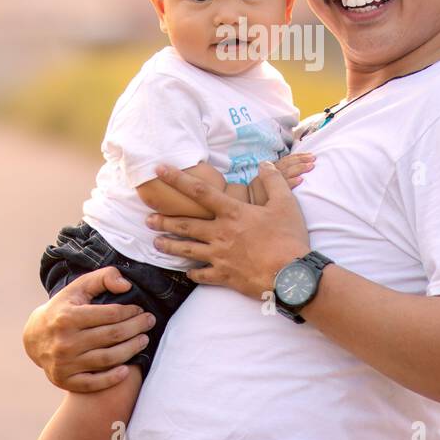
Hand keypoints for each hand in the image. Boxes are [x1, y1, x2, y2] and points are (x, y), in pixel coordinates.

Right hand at [22, 267, 155, 391]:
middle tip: (149, 322)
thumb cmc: (63, 309)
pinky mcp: (65, 380)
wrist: (34, 338)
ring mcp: (65, 363)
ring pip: (107, 359)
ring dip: (131, 350)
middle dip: (136, 328)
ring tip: (144, 340)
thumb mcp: (78, 288)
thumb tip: (126, 286)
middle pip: (112, 336)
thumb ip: (103, 278)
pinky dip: (112, 378)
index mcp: (67, 317)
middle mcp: (65, 342)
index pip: (109, 314)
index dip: (130, 312)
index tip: (140, 310)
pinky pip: (93, 383)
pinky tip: (126, 369)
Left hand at [146, 160, 310, 299]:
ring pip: (186, 250)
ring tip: (156, 242)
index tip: (160, 170)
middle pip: (185, 225)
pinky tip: (187, 273)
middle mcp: (220, 233)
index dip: (177, 179)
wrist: (290, 275)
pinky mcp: (224, 276)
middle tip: (148, 219)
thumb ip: (274, 181)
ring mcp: (219, 256)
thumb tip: (265, 164)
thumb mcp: (285, 203)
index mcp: (233, 213)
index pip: (200, 191)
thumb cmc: (288, 238)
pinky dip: (193, 274)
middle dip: (164, 220)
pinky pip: (202, 275)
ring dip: (169, 245)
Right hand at [250, 151, 313, 203]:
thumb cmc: (258, 206)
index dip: (296, 158)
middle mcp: (264, 179)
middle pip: (283, 165)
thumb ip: (274, 181)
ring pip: (283, 174)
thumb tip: (293, 174)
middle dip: (299, 160)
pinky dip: (290, 182)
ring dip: (298, 168)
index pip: (282, 162)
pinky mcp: (266, 199)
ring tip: (311, 166)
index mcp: (264, 175)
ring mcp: (265, 189)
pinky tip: (300, 180)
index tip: (308, 156)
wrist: (244, 218)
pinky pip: (279, 188)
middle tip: (313, 158)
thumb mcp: (265, 190)